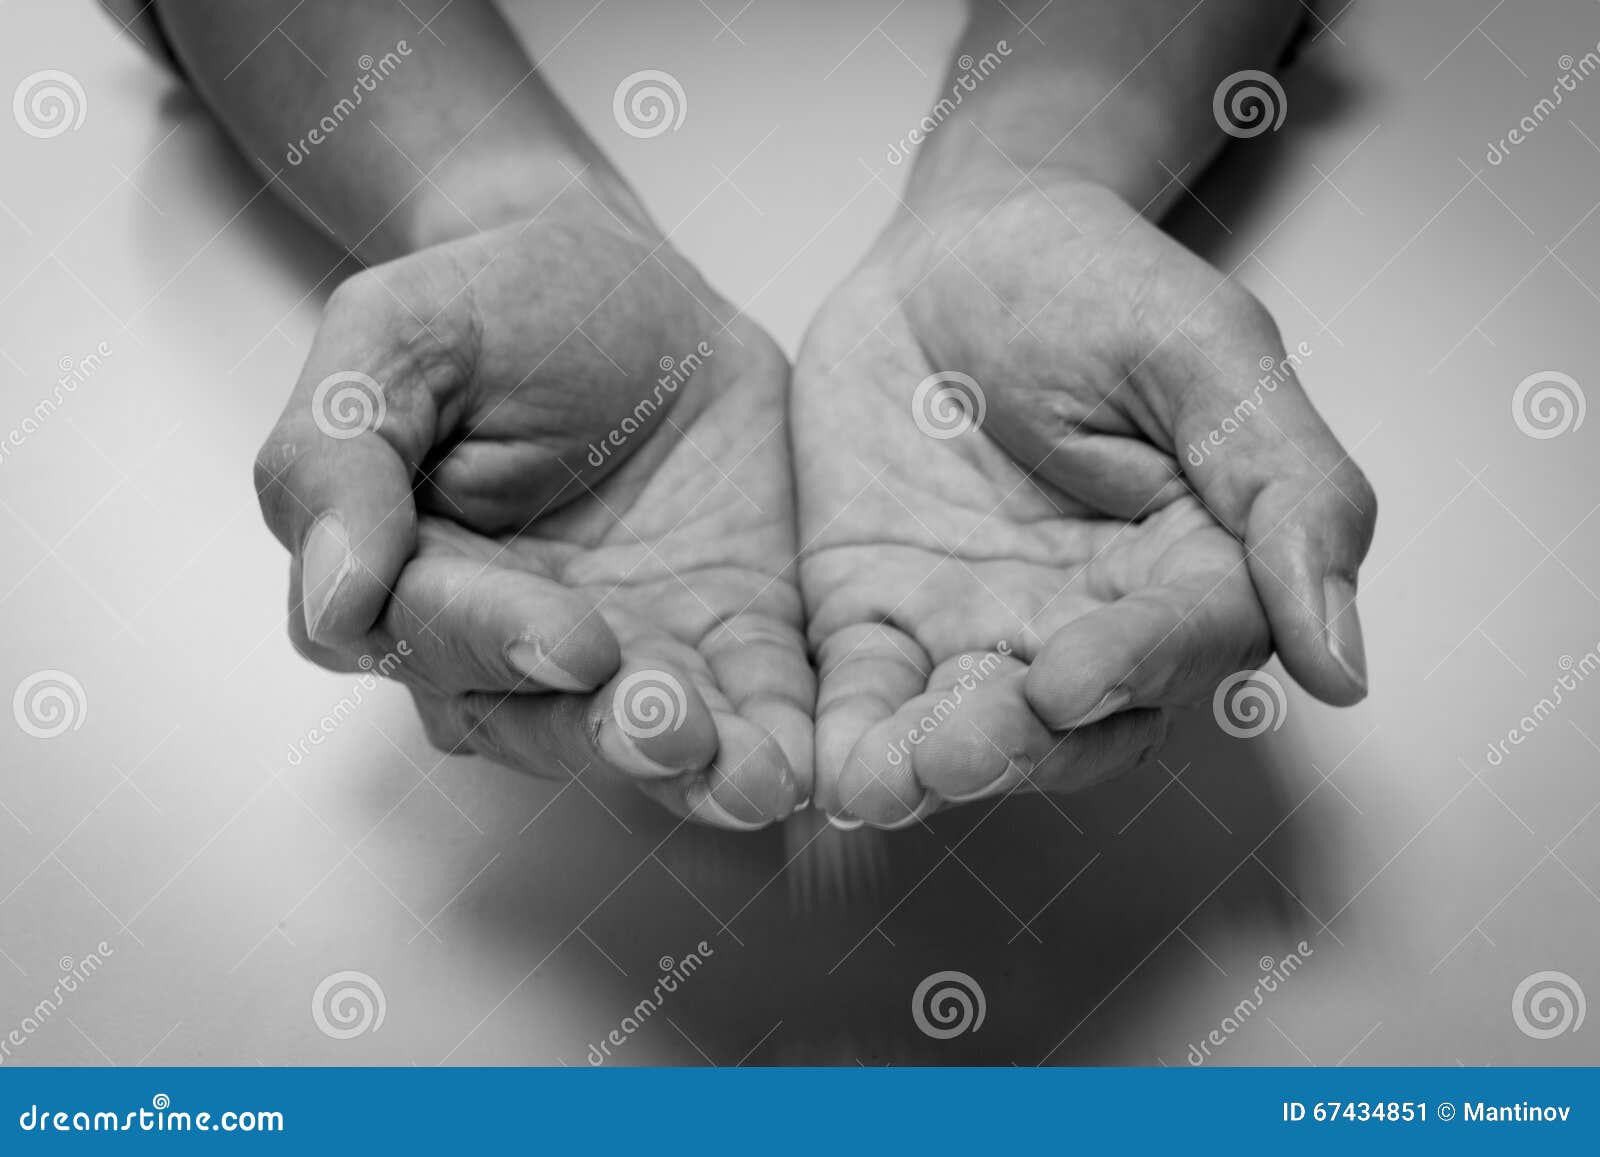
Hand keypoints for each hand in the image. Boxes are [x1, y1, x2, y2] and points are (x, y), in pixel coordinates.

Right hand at [255, 204, 811, 828]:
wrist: (633, 288)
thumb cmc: (499, 304)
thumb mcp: (395, 333)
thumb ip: (336, 450)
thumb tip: (332, 597)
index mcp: (413, 576)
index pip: (428, 636)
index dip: (493, 642)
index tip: (570, 635)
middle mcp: (513, 644)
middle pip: (540, 719)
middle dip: (605, 732)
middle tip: (664, 723)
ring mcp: (629, 653)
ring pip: (645, 737)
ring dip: (696, 766)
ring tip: (749, 775)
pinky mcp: (730, 645)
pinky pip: (752, 709)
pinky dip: (777, 741)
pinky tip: (804, 761)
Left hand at [793, 179, 1374, 826]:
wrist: (952, 248)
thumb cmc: (1095, 282)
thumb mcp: (1210, 354)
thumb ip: (1287, 494)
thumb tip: (1344, 668)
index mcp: (1190, 568)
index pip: (1179, 645)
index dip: (1128, 669)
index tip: (1068, 677)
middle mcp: (1087, 621)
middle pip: (1070, 721)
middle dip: (1012, 745)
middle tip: (958, 751)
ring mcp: (978, 624)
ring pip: (965, 726)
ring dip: (924, 763)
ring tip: (883, 782)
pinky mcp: (880, 614)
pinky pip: (867, 689)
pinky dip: (849, 732)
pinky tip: (827, 762)